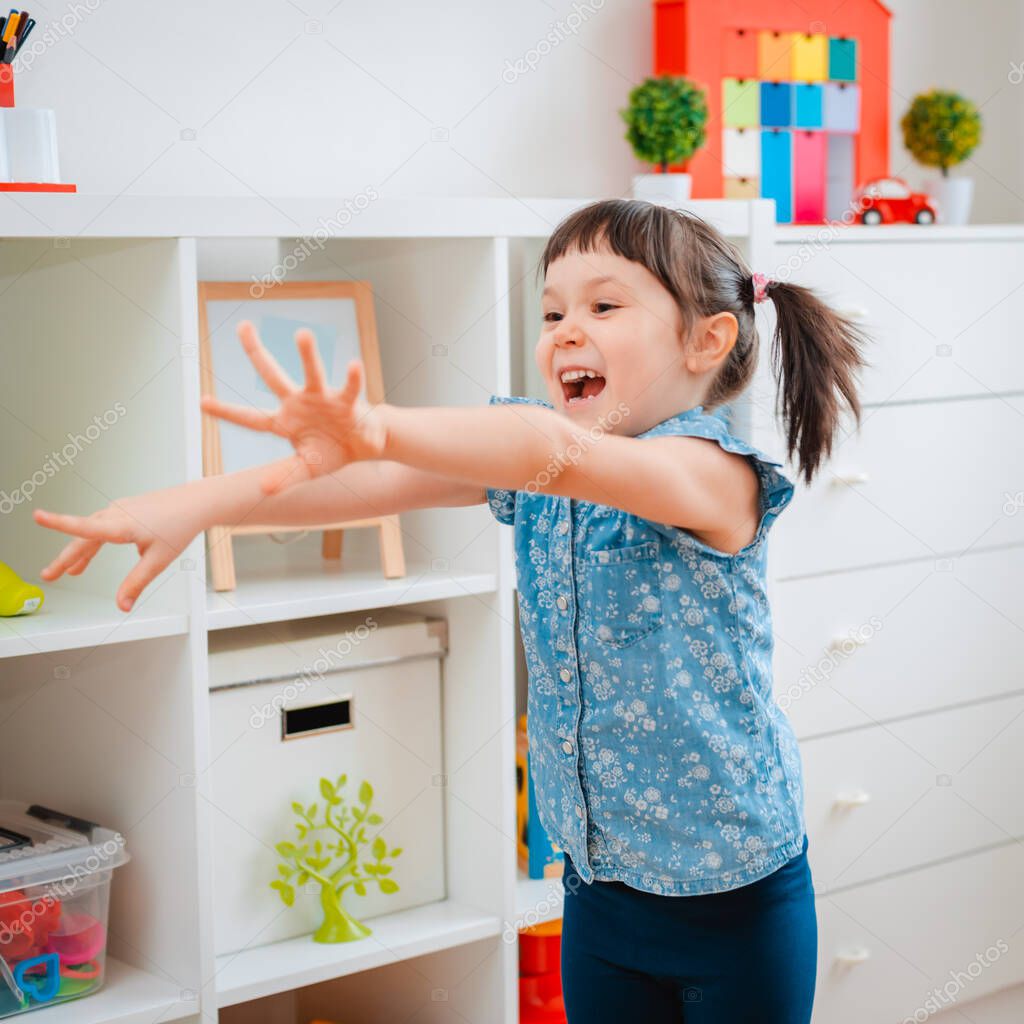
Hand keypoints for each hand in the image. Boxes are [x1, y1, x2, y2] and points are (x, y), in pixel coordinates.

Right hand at [34, 486, 206, 611]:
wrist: (197, 503)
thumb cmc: (181, 527)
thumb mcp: (158, 560)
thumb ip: (136, 583)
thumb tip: (122, 606)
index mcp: (123, 525)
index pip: (85, 528)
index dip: (60, 523)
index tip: (38, 516)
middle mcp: (116, 513)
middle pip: (84, 537)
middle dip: (65, 558)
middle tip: (48, 577)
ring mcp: (119, 509)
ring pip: (92, 532)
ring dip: (79, 552)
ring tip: (69, 573)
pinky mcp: (125, 509)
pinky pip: (101, 527)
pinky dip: (92, 542)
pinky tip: (89, 556)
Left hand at [200, 321, 386, 495]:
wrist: (365, 444)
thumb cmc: (332, 451)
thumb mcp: (307, 468)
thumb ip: (286, 476)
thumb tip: (263, 490)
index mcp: (284, 421)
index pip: (250, 418)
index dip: (228, 412)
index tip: (202, 402)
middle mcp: (299, 403)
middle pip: (273, 376)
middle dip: (256, 352)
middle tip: (242, 326)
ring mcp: (322, 399)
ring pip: (312, 375)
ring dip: (307, 356)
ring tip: (302, 334)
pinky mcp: (348, 402)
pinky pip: (349, 389)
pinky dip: (352, 378)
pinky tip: (353, 365)